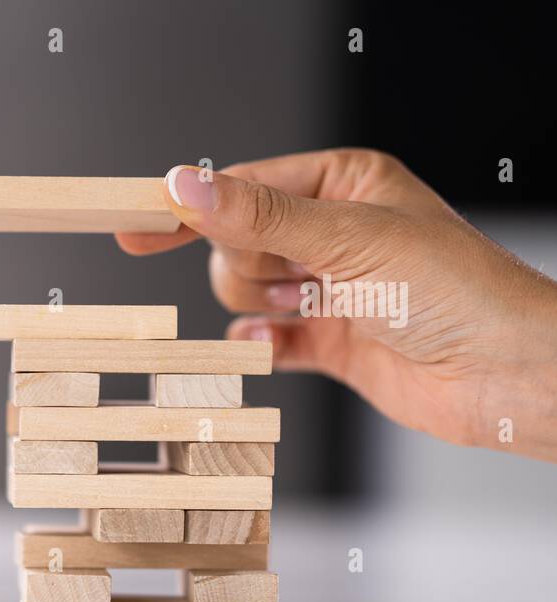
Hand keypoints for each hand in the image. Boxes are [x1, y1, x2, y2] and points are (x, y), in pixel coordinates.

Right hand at [117, 150, 556, 462]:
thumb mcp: (349, 239)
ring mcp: (327, 288)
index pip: (241, 185)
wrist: (507, 376)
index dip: (189, 207)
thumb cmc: (458, 292)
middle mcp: (331, 232)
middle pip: (234, 244)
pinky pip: (264, 339)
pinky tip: (277, 343)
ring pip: (242, 292)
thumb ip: (257, 216)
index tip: (134, 226)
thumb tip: (185, 186)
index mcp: (342, 183)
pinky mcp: (327, 341)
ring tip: (317, 308)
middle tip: (300, 278)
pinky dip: (262, 344)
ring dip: (264, 306)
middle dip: (252, 267)